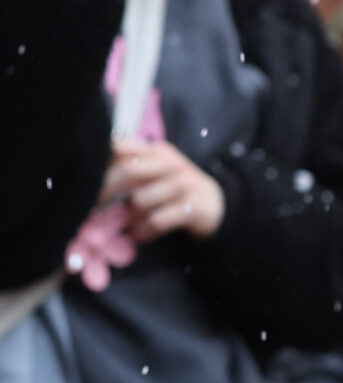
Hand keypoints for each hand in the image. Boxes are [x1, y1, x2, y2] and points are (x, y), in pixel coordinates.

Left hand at [99, 138, 224, 243]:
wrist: (215, 204)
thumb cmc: (175, 187)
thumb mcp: (157, 169)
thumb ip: (130, 166)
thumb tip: (92, 176)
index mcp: (158, 151)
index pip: (122, 148)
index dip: (101, 163)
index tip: (87, 178)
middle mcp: (171, 164)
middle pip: (128, 172)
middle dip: (106, 191)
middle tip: (94, 206)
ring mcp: (184, 185)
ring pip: (141, 200)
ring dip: (129, 217)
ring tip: (127, 224)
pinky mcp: (191, 208)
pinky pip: (156, 221)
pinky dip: (143, 231)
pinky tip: (140, 235)